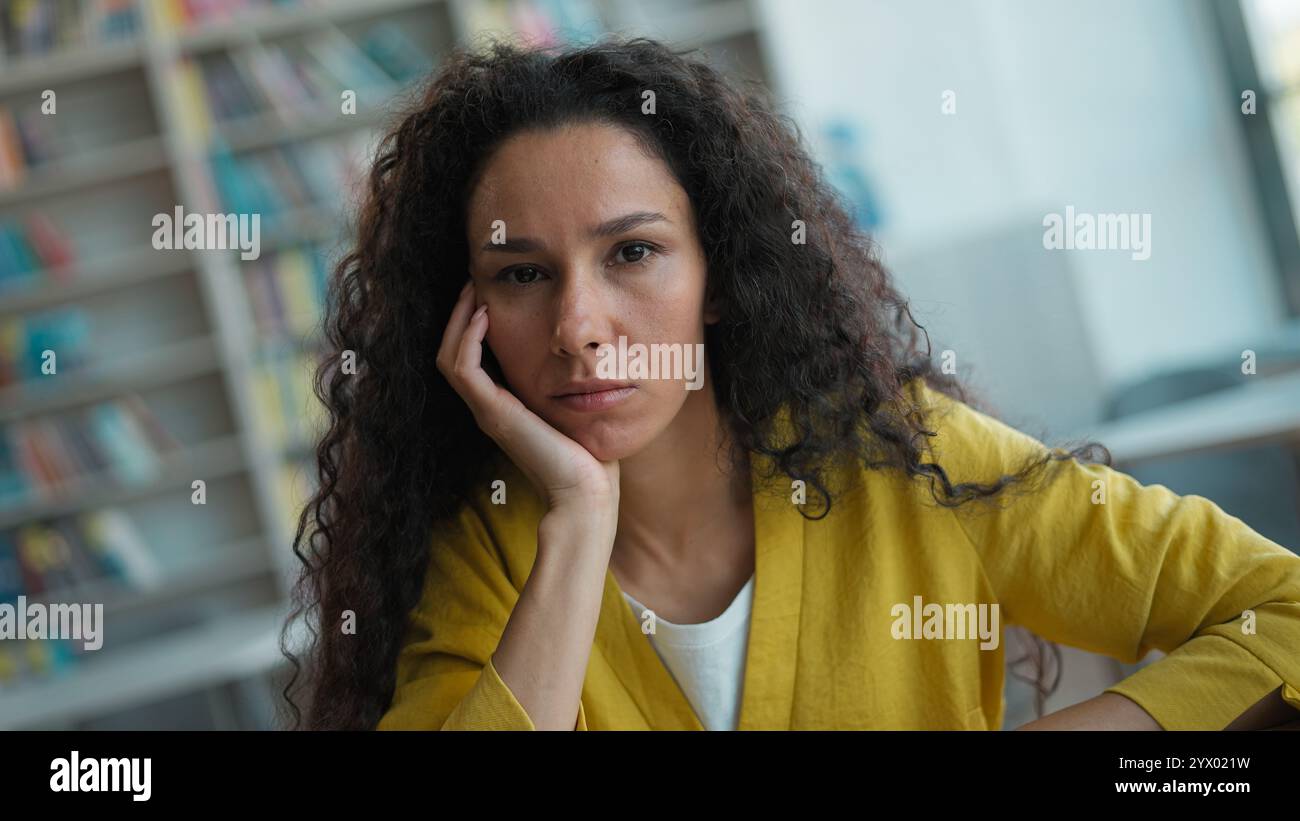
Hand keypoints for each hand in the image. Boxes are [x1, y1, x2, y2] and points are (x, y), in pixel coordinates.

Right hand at [437, 279, 619, 510]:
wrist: (587, 493)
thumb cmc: (591, 456)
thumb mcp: (578, 408)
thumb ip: (573, 384)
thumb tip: (592, 353)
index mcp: (503, 407)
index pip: (470, 358)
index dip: (472, 324)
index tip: (489, 292)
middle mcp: (488, 408)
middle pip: (451, 352)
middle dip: (460, 314)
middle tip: (474, 281)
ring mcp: (486, 412)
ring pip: (449, 356)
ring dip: (459, 319)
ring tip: (474, 289)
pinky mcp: (493, 414)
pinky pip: (463, 368)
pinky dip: (468, 337)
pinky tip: (484, 314)